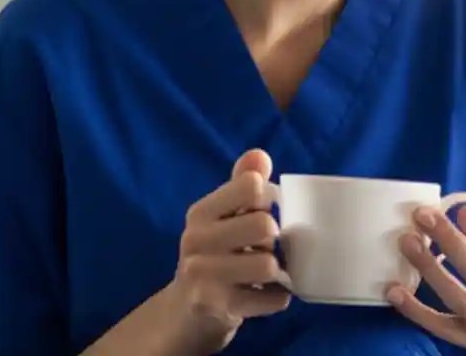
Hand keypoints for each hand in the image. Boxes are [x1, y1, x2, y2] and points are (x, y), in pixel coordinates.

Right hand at [166, 149, 289, 353]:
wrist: (187, 310)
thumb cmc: (216, 252)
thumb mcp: (223, 215)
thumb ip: (243, 182)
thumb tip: (259, 155)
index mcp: (201, 212)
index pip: (251, 185)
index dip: (267, 199)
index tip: (260, 212)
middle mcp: (196, 240)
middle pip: (264, 225)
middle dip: (274, 238)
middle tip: (263, 247)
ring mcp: (203, 276)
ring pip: (268, 264)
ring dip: (276, 270)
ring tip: (264, 270)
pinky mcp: (219, 307)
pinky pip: (273, 298)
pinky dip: (277, 297)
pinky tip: (264, 293)